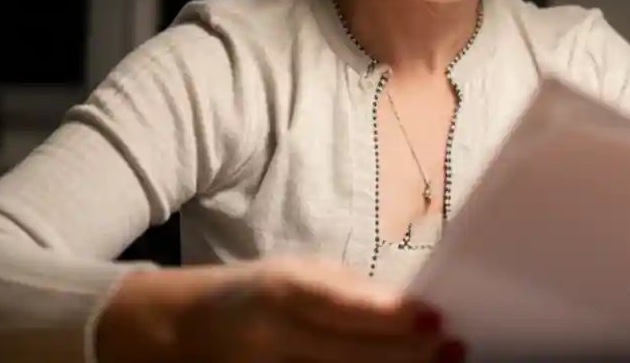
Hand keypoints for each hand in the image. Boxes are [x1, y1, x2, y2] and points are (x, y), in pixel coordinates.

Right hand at [99, 256, 463, 362]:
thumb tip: (417, 310)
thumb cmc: (252, 295)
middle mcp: (270, 342)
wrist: (176, 332)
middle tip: (453, 350)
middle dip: (408, 357)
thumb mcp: (297, 275)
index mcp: (280, 294)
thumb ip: (351, 294)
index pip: (345, 310)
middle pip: (351, 358)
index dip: (394, 320)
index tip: (438, 320)